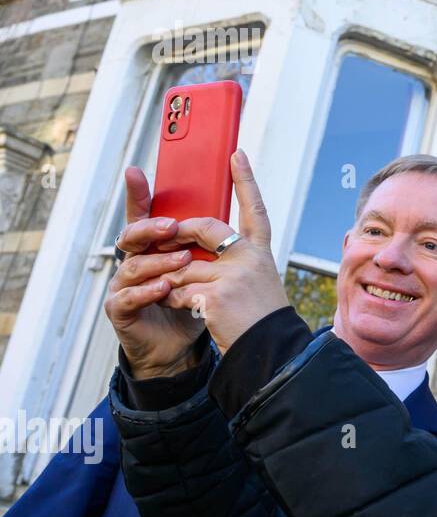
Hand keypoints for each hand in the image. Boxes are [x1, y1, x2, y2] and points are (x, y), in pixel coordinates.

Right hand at [103, 167, 206, 379]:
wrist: (180, 345)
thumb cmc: (194, 301)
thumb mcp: (207, 269)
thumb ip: (212, 243)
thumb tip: (236, 207)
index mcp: (156, 246)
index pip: (145, 214)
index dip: (138, 193)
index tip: (135, 171)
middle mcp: (137, 259)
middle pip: (133, 233)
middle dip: (152, 227)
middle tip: (173, 226)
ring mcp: (125, 284)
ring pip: (135, 264)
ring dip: (159, 261)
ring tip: (182, 262)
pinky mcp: (121, 309)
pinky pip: (129, 296)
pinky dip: (148, 291)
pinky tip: (164, 288)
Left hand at [158, 150, 290, 353]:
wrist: (269, 351)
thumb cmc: (259, 320)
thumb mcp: (255, 282)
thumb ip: (231, 262)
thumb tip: (189, 251)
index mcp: (261, 252)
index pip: (255, 209)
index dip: (246, 180)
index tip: (237, 154)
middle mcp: (250, 257)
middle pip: (204, 228)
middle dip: (177, 234)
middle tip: (164, 242)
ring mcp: (232, 275)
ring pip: (182, 265)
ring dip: (173, 281)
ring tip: (187, 299)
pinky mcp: (213, 294)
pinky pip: (175, 289)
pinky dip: (172, 300)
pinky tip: (189, 311)